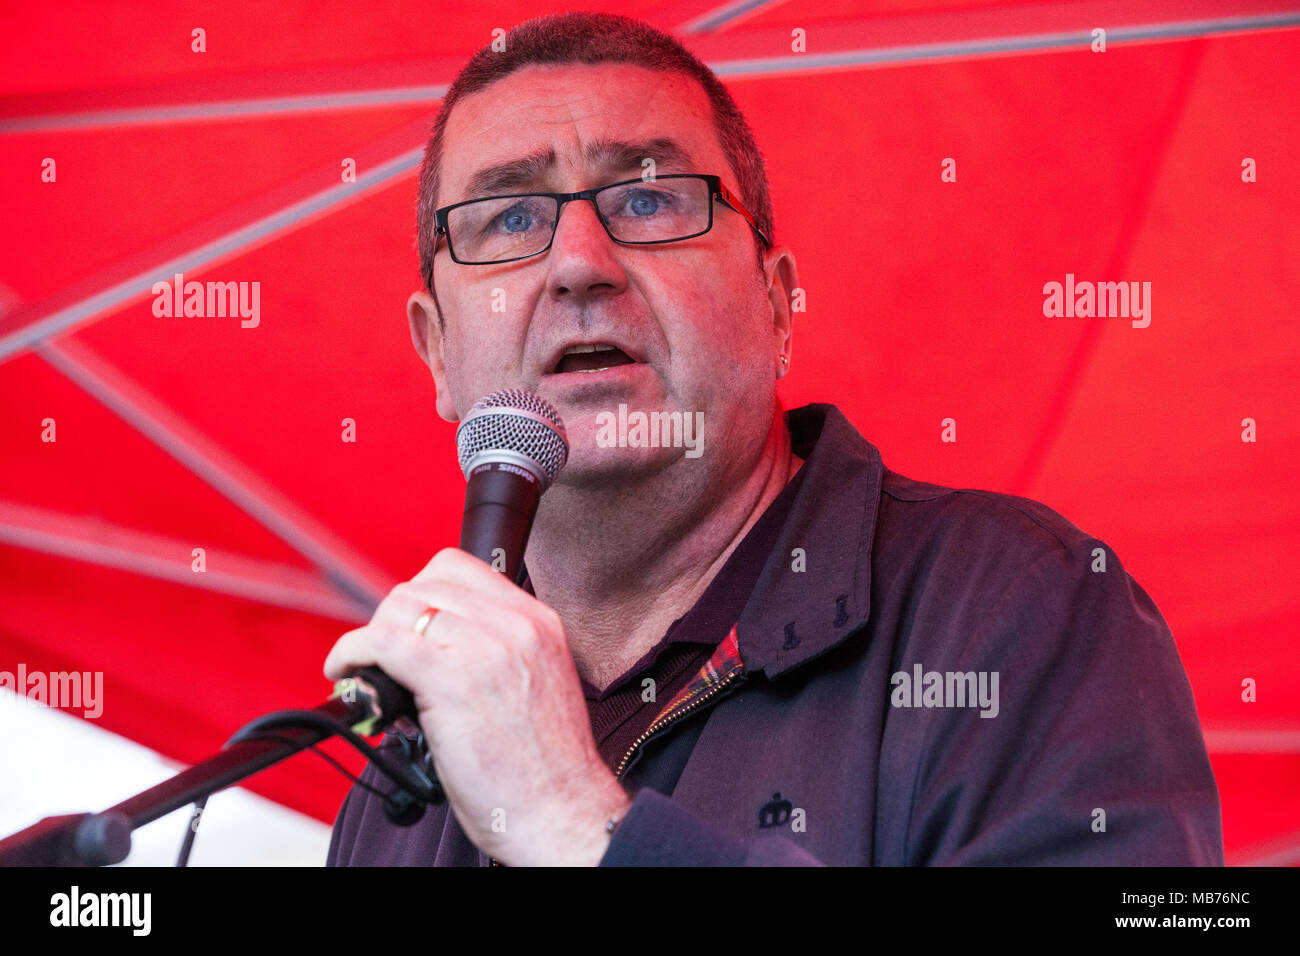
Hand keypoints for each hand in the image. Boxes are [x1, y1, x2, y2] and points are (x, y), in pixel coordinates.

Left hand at [323, 547, 631, 865]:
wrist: (561, 814)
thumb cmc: (545, 769)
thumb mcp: (536, 683)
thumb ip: (499, 651)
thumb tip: (434, 643)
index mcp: (539, 622)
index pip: (460, 569)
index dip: (422, 594)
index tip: (409, 627)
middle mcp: (516, 625)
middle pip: (425, 584)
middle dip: (394, 617)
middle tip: (383, 658)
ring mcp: (485, 648)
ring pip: (402, 607)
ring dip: (372, 635)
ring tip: (366, 670)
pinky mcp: (452, 680)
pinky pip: (382, 642)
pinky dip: (352, 652)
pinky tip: (346, 671)